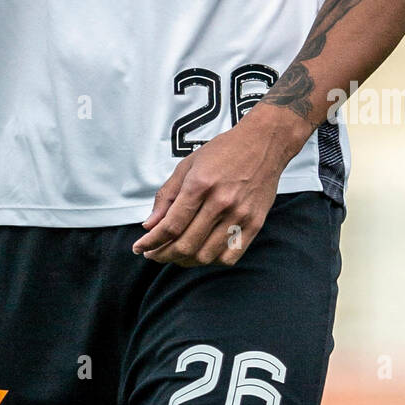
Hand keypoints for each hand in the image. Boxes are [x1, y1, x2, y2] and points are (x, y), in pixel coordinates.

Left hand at [132, 111, 294, 267]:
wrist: (264, 143)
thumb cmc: (224, 151)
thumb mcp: (188, 165)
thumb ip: (167, 196)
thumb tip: (150, 225)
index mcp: (200, 184)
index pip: (170, 225)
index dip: (151, 242)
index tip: (140, 248)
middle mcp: (220, 202)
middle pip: (186, 245)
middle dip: (163, 255)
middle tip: (154, 254)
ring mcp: (239, 215)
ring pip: (206, 255)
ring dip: (185, 261)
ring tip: (175, 254)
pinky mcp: (254, 224)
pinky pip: (229, 256)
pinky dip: (211, 261)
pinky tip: (201, 252)